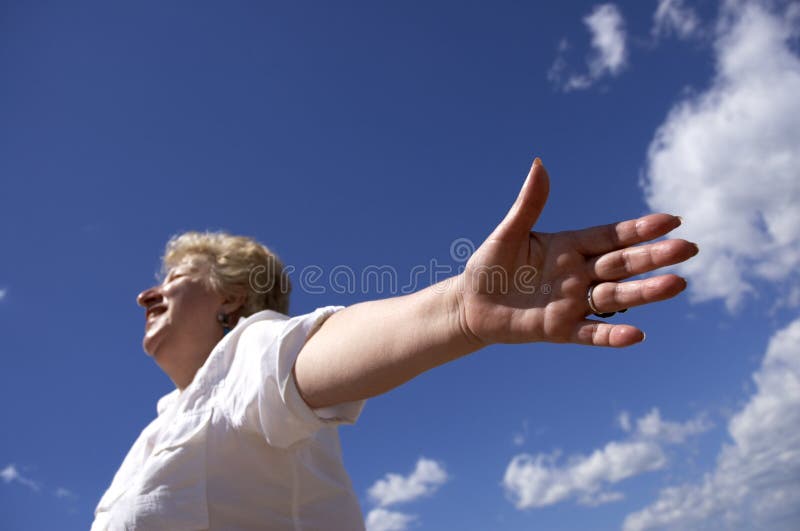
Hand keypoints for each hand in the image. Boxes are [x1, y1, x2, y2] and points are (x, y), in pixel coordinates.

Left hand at [456, 158, 697, 347]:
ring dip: (645, 292)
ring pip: (615, 297)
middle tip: (688, 249)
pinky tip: (637, 335)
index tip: (671, 220)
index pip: (611, 236)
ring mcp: (573, 303)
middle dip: (654, 257)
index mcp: (569, 246)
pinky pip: (591, 333)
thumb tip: (539, 164)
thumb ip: (528, 204)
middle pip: (622, 264)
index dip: (639, 229)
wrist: (471, 304)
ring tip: (677, 285)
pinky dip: (612, 335)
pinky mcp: (560, 329)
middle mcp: (579, 274)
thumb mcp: (509, 233)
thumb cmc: (490, 264)